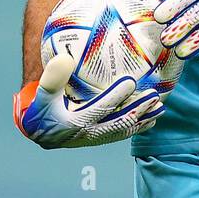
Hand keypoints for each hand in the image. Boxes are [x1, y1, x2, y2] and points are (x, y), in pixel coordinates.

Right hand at [14, 53, 164, 148]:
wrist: (39, 133)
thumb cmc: (40, 109)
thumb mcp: (40, 94)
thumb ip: (52, 78)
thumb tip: (65, 59)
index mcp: (74, 123)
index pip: (99, 109)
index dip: (115, 96)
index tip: (130, 81)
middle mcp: (88, 134)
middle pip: (119, 122)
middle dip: (138, 109)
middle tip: (154, 96)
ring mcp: (97, 138)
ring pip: (125, 130)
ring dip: (143, 119)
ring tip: (159, 107)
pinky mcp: (101, 138)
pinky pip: (123, 133)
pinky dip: (139, 126)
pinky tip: (152, 118)